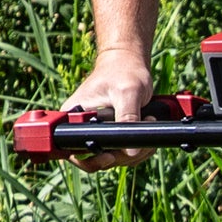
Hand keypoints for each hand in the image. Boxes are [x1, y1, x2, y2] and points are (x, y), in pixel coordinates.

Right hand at [63, 50, 155, 169]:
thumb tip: (130, 152)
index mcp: (73, 116)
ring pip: (114, 158)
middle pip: (96, 159)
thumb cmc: (124, 71)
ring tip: (148, 122)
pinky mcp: (111, 133)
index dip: (92, 160)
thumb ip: (128, 119)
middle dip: (123, 155)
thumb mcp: (128, 93)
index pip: (74, 150)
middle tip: (141, 137)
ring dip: (136, 150)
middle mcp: (81, 126)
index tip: (113, 155)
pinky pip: (123, 151)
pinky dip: (139, 147)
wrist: (129, 62)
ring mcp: (97, 131)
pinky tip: (148, 127)